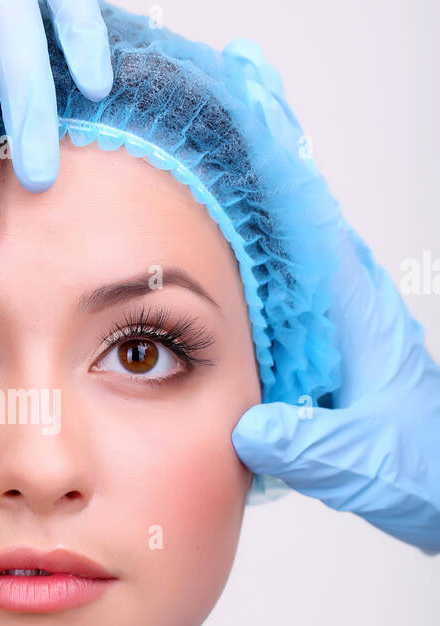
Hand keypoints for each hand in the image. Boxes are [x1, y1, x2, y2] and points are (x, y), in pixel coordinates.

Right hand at [232, 220, 439, 552]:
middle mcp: (361, 319)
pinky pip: (301, 320)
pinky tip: (235, 318)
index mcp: (364, 321)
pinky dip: (270, 305)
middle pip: (305, 246)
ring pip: (303, 282)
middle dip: (262, 214)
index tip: (243, 155)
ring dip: (264, 260)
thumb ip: (300, 443)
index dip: (280, 192)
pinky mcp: (348, 367)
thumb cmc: (425, 470)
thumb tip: (244, 428)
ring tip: (211, 240)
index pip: (317, 235)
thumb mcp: (359, 460)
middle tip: (208, 189)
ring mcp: (356, 340)